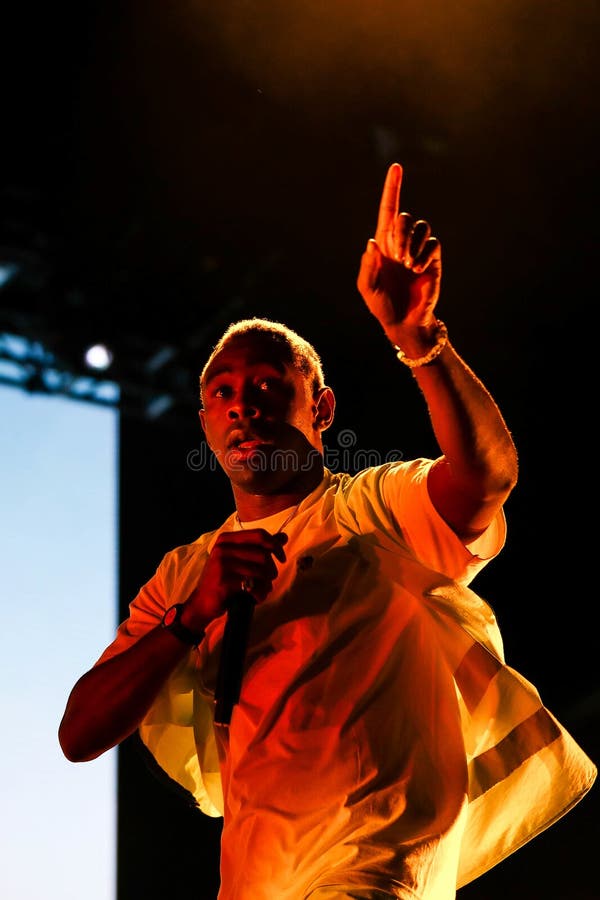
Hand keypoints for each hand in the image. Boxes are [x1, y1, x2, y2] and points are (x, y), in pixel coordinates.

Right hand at [181, 529, 287, 631]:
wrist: (202, 603)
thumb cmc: (224, 580)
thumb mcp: (240, 560)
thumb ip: (261, 547)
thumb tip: (283, 537)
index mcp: (227, 539)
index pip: (259, 535)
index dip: (275, 546)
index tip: (282, 558)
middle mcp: (223, 548)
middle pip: (262, 554)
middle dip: (271, 570)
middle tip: (269, 581)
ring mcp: (221, 564)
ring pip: (260, 571)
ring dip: (267, 584)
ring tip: (262, 590)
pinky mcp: (223, 581)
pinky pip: (253, 585)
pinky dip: (259, 594)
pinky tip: (255, 598)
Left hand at [357, 163, 441, 342]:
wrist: (404, 321)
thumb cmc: (382, 306)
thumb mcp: (367, 288)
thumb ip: (368, 266)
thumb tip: (373, 241)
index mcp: (383, 244)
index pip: (388, 210)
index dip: (392, 188)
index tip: (396, 166)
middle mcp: (401, 242)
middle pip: (405, 217)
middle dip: (400, 233)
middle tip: (397, 257)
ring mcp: (418, 249)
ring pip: (421, 226)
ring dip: (412, 243)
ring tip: (408, 265)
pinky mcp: (432, 259)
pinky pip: (433, 243)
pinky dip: (424, 254)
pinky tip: (417, 270)